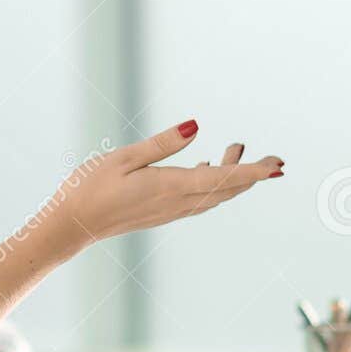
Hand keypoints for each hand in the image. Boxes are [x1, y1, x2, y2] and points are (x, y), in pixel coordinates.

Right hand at [48, 121, 281, 247]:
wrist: (72, 225)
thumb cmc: (90, 187)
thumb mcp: (123, 158)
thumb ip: (162, 144)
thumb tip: (195, 126)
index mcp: (170, 187)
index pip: (222, 178)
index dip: (252, 171)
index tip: (277, 167)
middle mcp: (177, 203)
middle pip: (227, 190)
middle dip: (254, 175)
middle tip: (276, 159)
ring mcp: (171, 211)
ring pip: (216, 195)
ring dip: (235, 177)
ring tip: (241, 147)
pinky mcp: (163, 213)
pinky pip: (201, 200)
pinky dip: (216, 184)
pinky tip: (209, 167)